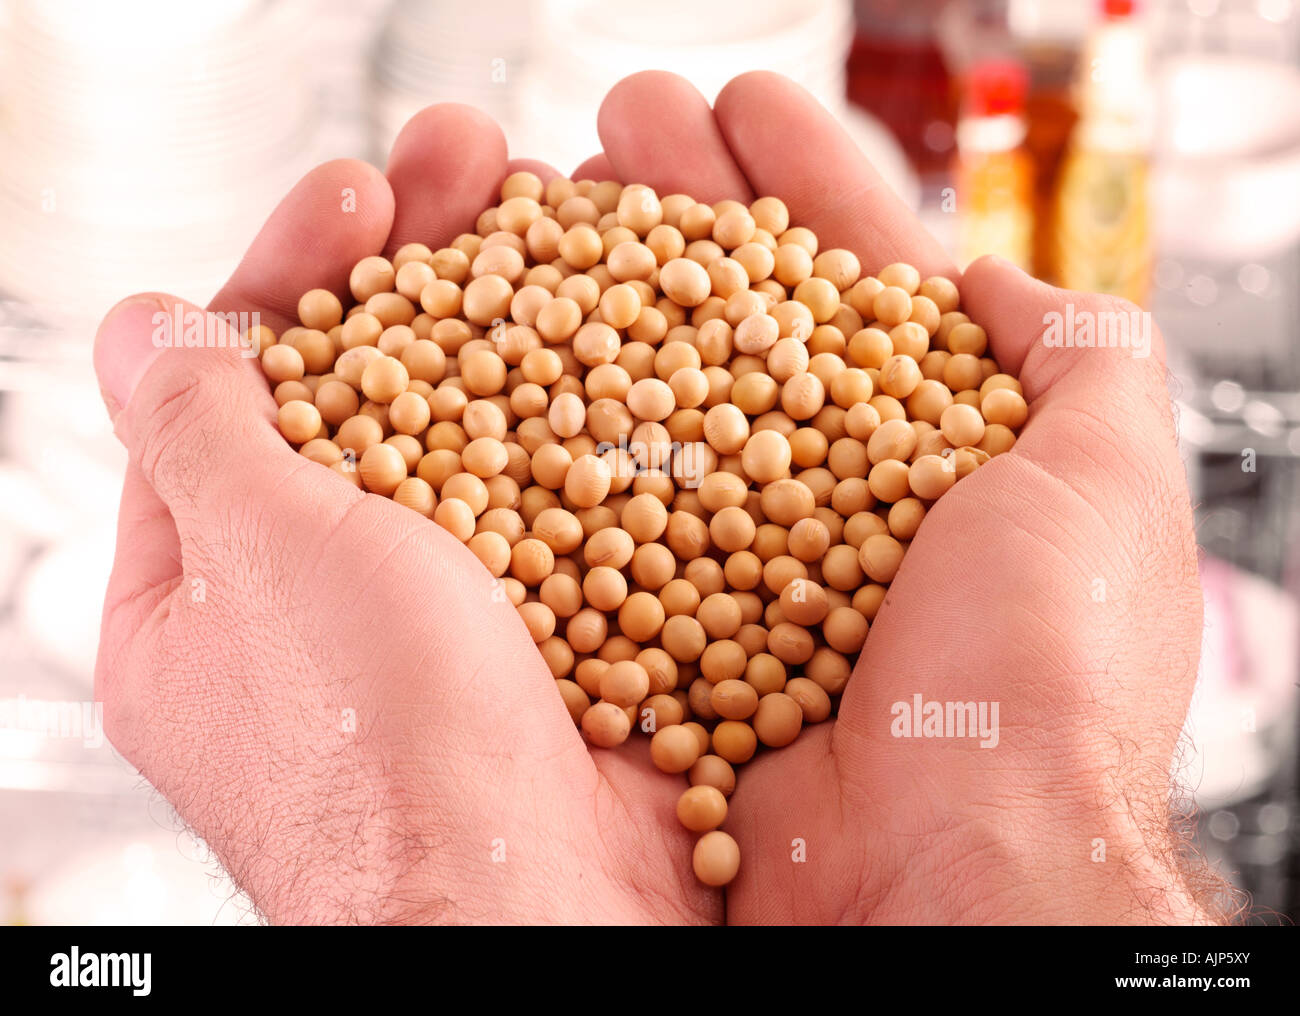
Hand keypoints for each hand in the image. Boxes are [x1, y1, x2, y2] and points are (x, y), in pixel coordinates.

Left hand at [93, 105, 716, 923]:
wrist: (537, 911)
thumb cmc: (380, 758)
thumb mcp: (258, 561)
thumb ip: (199, 431)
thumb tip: (137, 323)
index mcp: (206, 591)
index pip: (234, 393)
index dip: (296, 278)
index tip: (362, 196)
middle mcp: (327, 600)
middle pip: (368, 393)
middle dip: (418, 270)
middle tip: (472, 162)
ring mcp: (452, 615)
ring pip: (478, 432)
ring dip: (514, 321)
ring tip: (563, 210)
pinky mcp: (556, 630)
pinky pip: (566, 495)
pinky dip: (592, 414)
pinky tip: (632, 336)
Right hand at [591, 71, 1220, 923]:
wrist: (942, 865)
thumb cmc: (1040, 680)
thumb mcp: (1102, 482)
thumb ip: (1079, 355)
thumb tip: (1003, 280)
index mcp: (932, 450)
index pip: (855, 282)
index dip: (802, 187)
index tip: (744, 110)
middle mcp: (824, 498)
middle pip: (736, 317)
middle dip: (682, 207)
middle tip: (618, 125)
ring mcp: (734, 554)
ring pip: (656, 388)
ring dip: (604, 283)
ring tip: (546, 189)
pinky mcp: (658, 616)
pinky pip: (595, 495)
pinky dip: (555, 413)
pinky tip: (511, 333)